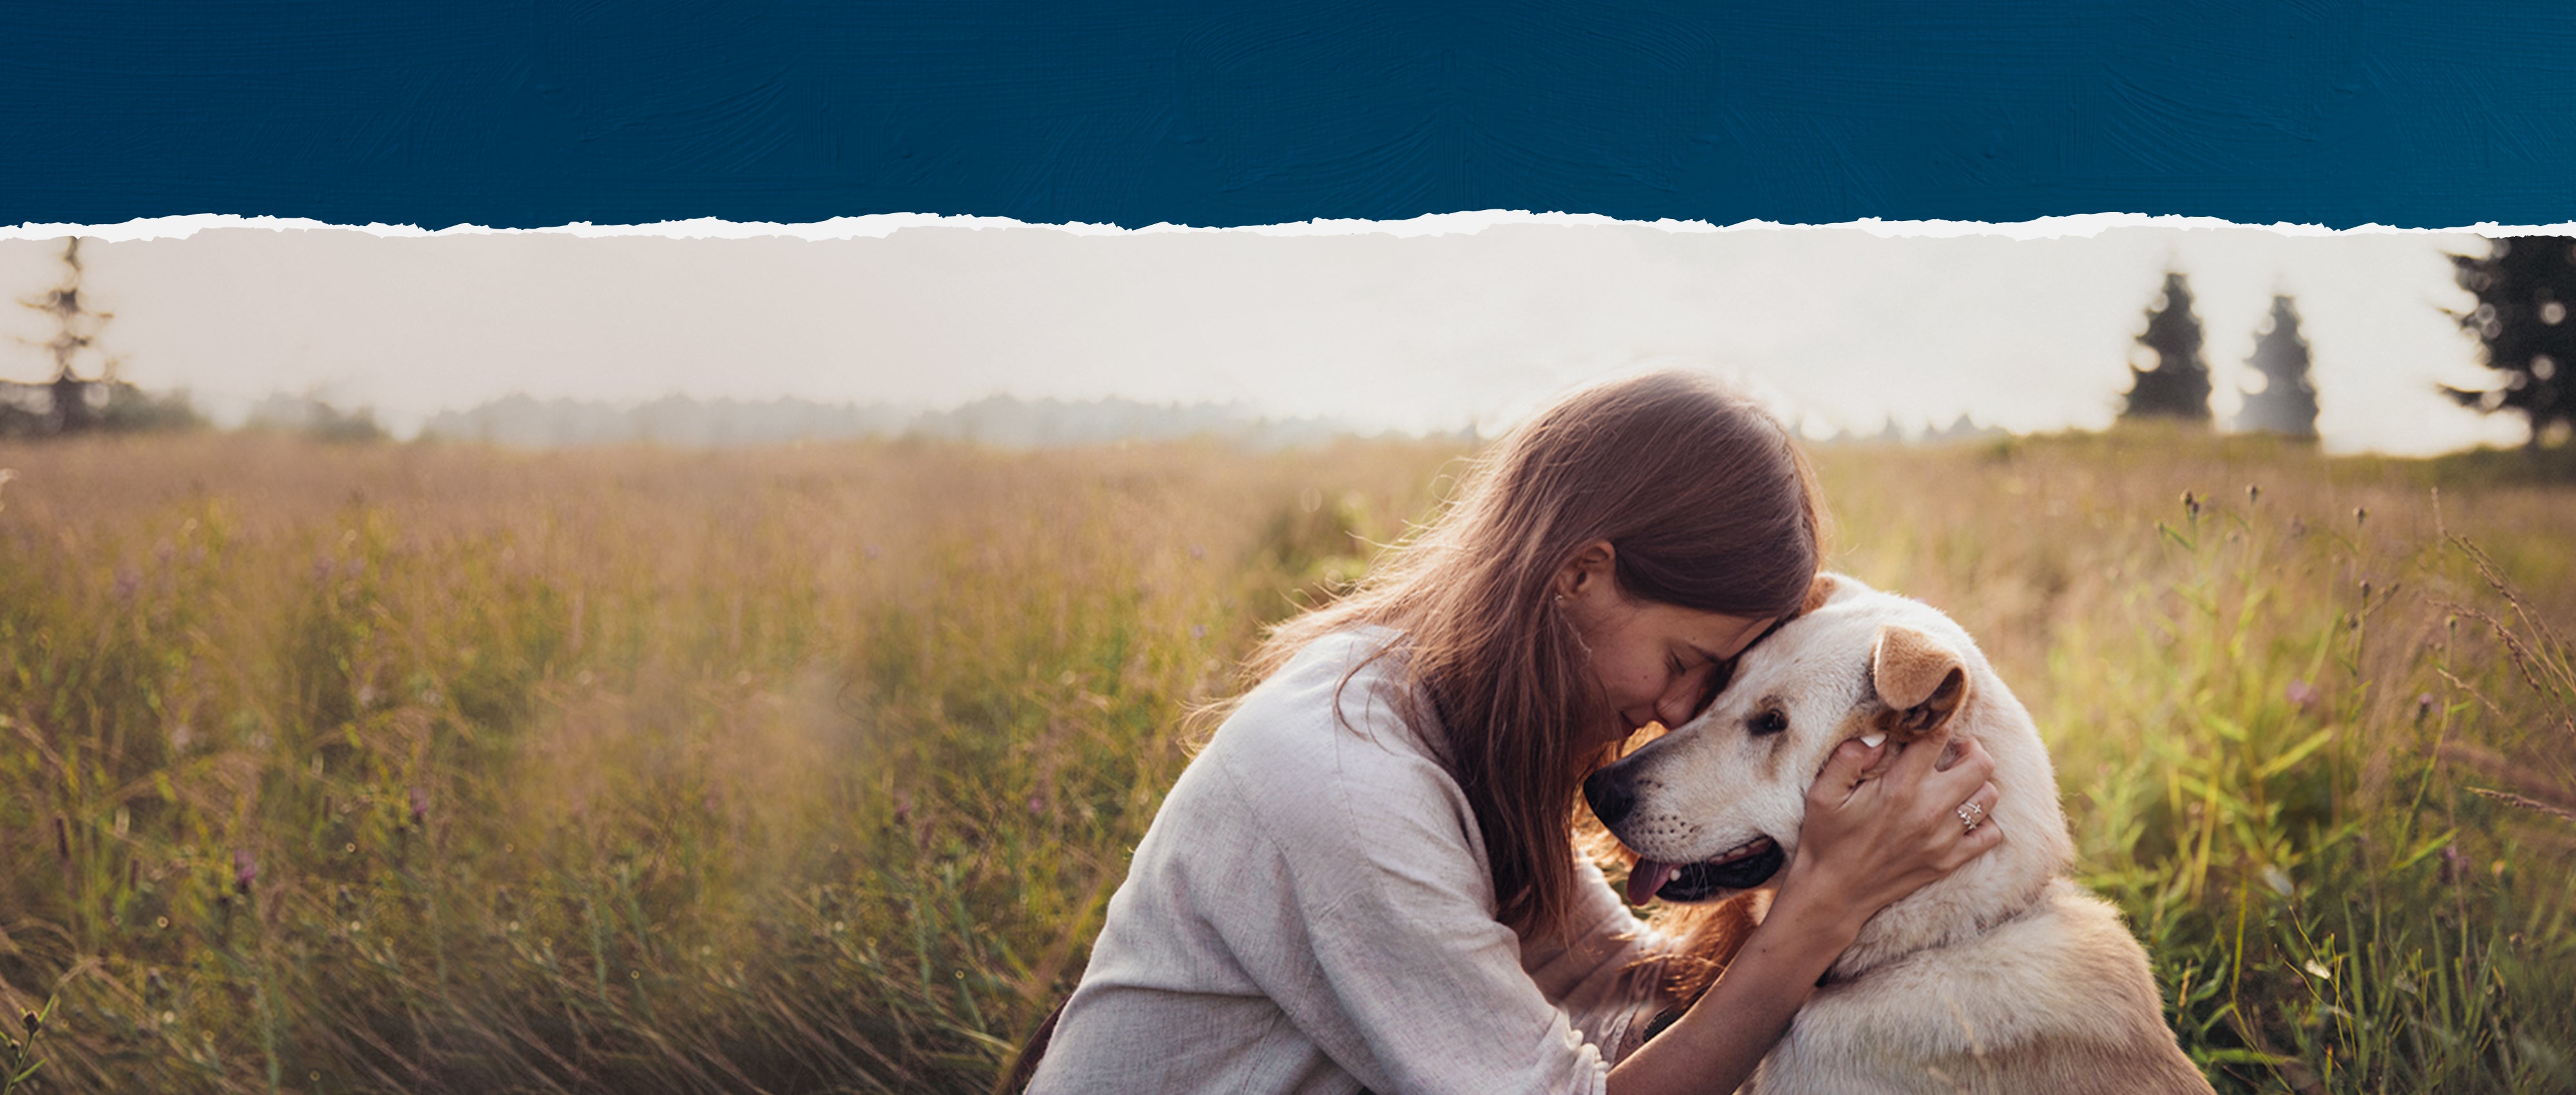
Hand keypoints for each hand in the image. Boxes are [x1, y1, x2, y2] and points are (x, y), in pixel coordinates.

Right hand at [1771, 722, 2002, 937]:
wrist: (1834, 893)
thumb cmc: (1827, 838)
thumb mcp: (1823, 794)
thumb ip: (1847, 758)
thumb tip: (1878, 736)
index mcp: (1899, 788)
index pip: (1937, 737)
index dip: (1939, 719)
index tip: (1934, 716)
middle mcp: (1928, 810)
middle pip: (1979, 764)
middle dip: (1969, 748)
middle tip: (1953, 750)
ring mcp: (1943, 838)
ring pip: (1989, 796)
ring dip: (1978, 782)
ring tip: (1959, 780)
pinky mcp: (1949, 861)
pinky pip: (1990, 835)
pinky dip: (1984, 822)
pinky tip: (1962, 815)